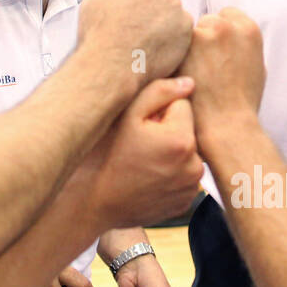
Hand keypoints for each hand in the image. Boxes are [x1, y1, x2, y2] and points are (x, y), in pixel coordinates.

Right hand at [77, 0, 192, 93]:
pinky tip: (158, 47)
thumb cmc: (97, 34)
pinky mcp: (185, 22)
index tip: (130, 6)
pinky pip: (182, 26)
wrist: (111, 63)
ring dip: (164, 19)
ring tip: (147, 39)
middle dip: (151, 3)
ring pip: (171, 7)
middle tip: (139, 25)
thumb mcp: (91, 1)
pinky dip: (174, 35)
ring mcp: (172, 1)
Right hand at [88, 77, 203, 229]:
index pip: (183, 105)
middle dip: (168, 131)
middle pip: (187, 130)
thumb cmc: (105, 155)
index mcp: (182, 139)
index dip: (159, 110)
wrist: (91, 202)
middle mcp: (194, 166)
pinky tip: (146, 178)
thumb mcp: (127, 115)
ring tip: (140, 162)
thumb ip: (160, 91)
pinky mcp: (184, 202)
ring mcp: (190, 187)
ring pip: (186, 153)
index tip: (141, 125)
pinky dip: (170, 174)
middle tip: (138, 145)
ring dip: (171, 152)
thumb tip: (189, 83)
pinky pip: (183, 176)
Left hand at [179, 9, 265, 145]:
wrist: (226, 124)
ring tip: (191, 72)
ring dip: (187, 47)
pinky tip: (179, 74)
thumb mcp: (256, 67)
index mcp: (249, 29)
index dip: (220, 33)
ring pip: (187, 32)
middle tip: (202, 64)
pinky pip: (173, 45)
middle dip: (203, 38)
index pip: (228, 15)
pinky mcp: (182, 46)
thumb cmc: (242, 102)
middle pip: (206, 21)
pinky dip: (173, 57)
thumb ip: (242, 46)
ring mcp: (204, 33)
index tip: (216, 49)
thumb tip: (230, 38)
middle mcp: (227, 26)